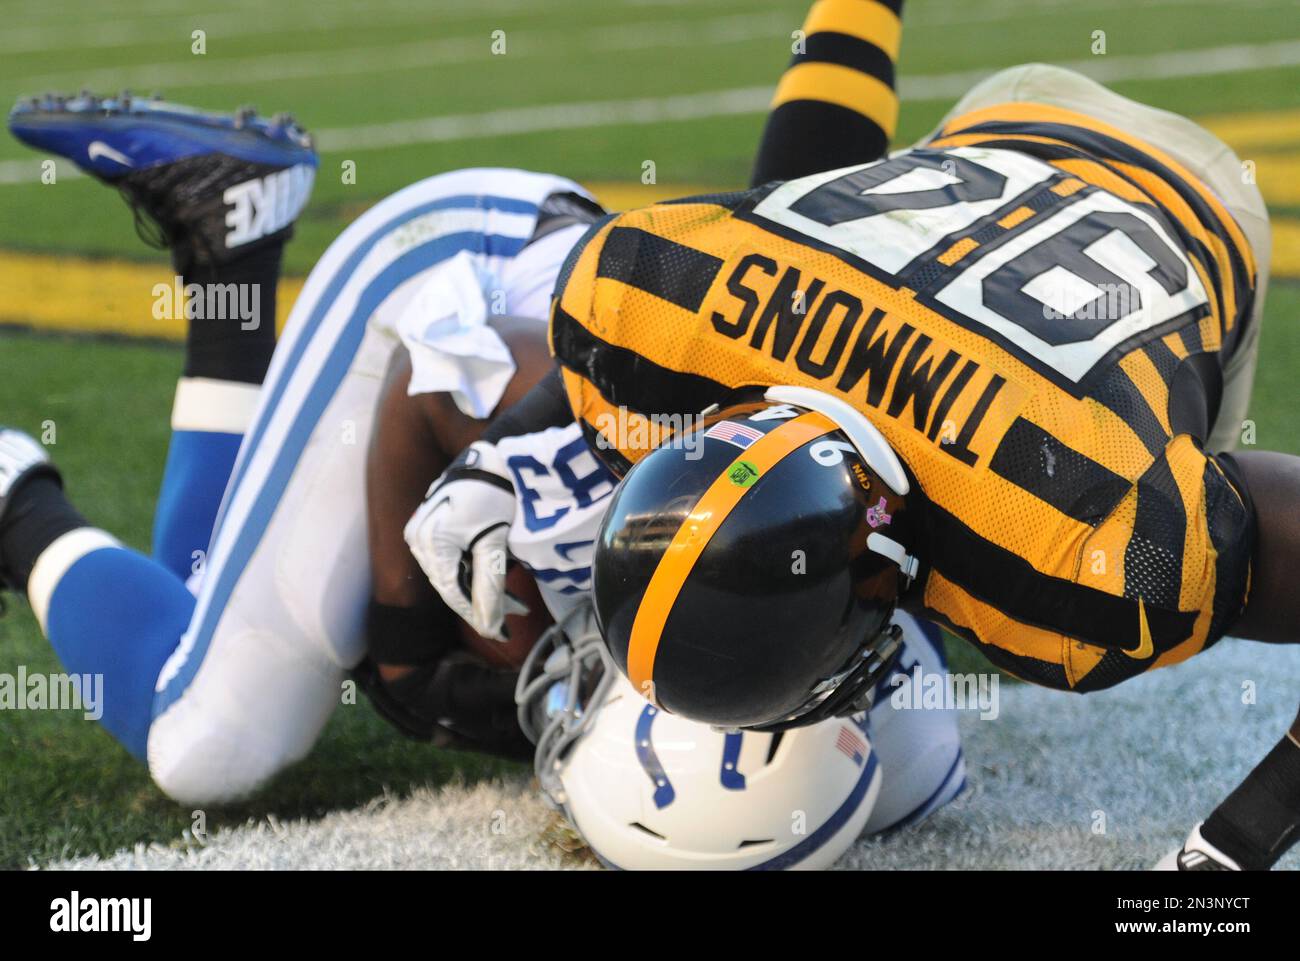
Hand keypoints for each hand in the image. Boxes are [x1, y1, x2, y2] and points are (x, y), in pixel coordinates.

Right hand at [403, 440, 527, 639]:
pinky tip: (496, 576)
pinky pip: (450, 558)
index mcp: (430, 542)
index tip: (503, 634)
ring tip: (515, 601)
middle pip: (452, 585)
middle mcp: (418, 537)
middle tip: (517, 616)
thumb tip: (490, 627)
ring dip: (481, 587)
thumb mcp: (496, 543)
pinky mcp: (431, 523)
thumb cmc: (497, 494)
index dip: (478, 616)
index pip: (453, 593)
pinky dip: (473, 570)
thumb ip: (490, 586)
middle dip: (484, 602)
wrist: (494, 455)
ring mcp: (422, 529)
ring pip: (452, 573)